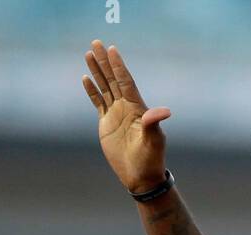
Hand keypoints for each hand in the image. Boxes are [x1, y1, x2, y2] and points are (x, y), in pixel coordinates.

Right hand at [80, 40, 171, 193]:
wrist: (141, 176)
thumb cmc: (151, 159)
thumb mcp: (154, 141)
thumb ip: (154, 124)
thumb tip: (165, 111)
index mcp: (137, 109)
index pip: (126, 82)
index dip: (119, 66)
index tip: (112, 49)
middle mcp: (127, 108)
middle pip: (113, 79)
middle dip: (105, 61)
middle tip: (96, 42)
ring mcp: (116, 114)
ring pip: (104, 87)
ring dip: (97, 71)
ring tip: (88, 53)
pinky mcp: (106, 123)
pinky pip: (98, 102)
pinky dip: (92, 90)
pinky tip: (86, 78)